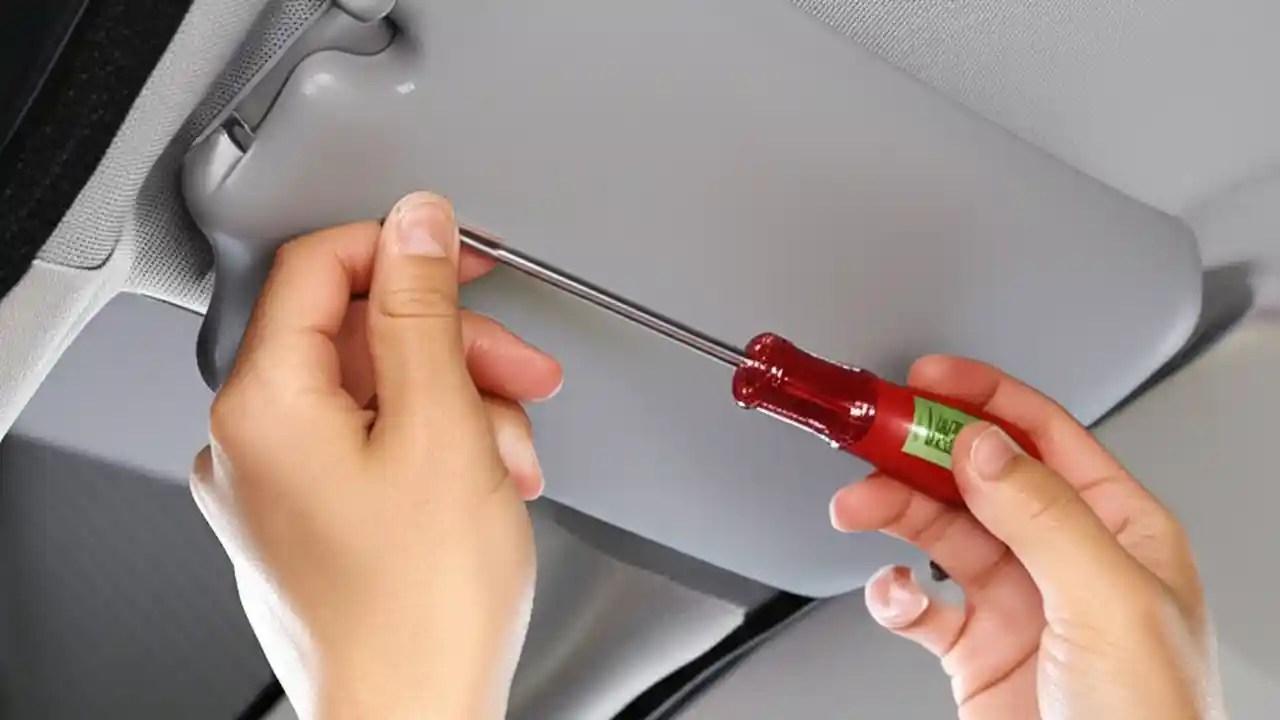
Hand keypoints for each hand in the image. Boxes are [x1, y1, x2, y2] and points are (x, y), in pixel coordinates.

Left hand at [190, 192, 562, 718]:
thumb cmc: (422, 609)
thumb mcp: (443, 426)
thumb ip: (425, 311)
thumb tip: (416, 223)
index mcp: (264, 404)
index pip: (317, 265)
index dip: (400, 248)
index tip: (460, 258)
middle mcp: (248, 443)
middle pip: (358, 337)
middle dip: (454, 349)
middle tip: (522, 373)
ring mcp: (273, 490)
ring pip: (374, 395)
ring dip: (459, 407)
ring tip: (511, 459)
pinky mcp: (305, 525)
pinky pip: (368, 449)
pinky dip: (434, 451)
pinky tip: (485, 483)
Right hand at [830, 356, 1224, 718]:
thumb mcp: (1109, 602)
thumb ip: (1044, 514)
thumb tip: (983, 444)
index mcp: (1118, 529)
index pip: (1042, 436)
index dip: (980, 398)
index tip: (924, 380)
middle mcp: (1063, 558)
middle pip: (975, 476)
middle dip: (916, 453)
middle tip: (868, 436)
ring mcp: (1016, 603)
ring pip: (937, 531)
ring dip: (891, 512)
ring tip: (858, 507)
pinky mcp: (975, 650)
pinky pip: (918, 604)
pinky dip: (892, 593)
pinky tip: (893, 594)